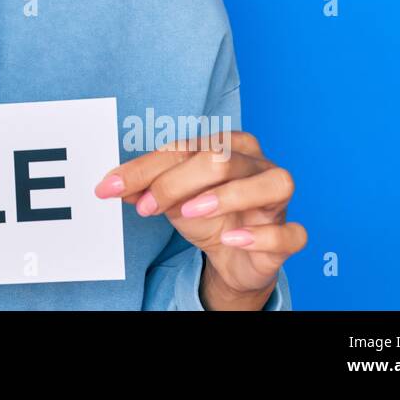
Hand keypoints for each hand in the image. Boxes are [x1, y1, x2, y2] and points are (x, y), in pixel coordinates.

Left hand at [94, 130, 305, 307]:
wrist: (232, 256)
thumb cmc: (206, 214)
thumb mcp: (169, 198)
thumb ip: (142, 187)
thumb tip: (110, 185)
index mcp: (229, 144)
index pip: (182, 148)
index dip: (144, 169)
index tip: (110, 187)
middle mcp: (257, 164)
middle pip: (220, 159)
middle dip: (175, 182)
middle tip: (146, 206)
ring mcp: (278, 198)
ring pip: (267, 184)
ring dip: (225, 197)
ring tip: (189, 212)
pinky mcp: (288, 233)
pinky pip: (289, 232)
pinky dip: (260, 235)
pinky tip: (232, 238)